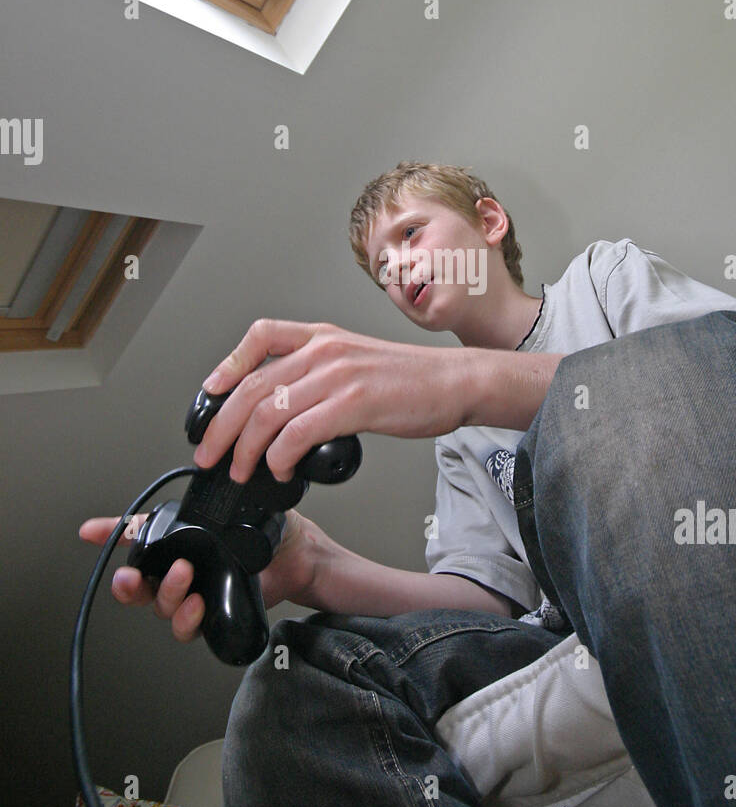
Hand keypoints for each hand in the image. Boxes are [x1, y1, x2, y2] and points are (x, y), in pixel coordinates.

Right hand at [78, 509, 322, 639]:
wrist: (297, 557)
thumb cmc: (272, 530)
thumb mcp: (241, 503)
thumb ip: (214, 495)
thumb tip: (205, 468)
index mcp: (183, 541)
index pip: (140, 536)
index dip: (111, 534)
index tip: (90, 532)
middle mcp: (182, 569)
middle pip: (139, 584)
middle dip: (128, 584)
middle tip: (133, 577)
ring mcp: (195, 593)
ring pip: (161, 605)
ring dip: (165, 595)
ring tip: (183, 578)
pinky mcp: (212, 614)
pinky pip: (188, 627)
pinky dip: (186, 620)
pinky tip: (196, 606)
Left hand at [192, 319, 473, 482]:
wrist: (456, 383)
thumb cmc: (412, 380)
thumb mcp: (357, 360)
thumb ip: (319, 374)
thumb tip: (281, 411)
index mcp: (323, 336)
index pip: (259, 335)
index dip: (226, 366)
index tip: (209, 395)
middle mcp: (325, 350)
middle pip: (253, 386)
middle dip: (221, 426)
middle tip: (210, 454)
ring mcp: (339, 375)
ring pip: (268, 412)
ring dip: (245, 449)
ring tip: (241, 471)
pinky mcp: (354, 404)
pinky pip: (298, 432)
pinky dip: (280, 456)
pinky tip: (281, 470)